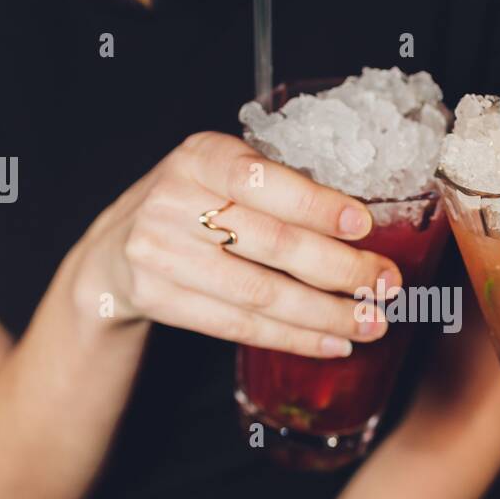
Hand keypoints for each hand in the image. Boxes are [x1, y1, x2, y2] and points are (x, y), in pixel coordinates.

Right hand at [74, 131, 399, 355]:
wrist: (114, 251)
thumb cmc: (193, 206)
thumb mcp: (221, 175)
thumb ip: (275, 188)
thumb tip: (364, 226)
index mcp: (200, 156)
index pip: (262, 180)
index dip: (315, 205)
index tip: (363, 225)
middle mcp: (173, 199)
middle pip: (271, 242)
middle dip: (340, 269)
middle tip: (386, 284)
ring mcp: (160, 251)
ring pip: (259, 293)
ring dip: (324, 314)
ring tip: (370, 323)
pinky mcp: (158, 297)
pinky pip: (238, 325)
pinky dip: (291, 337)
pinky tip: (330, 342)